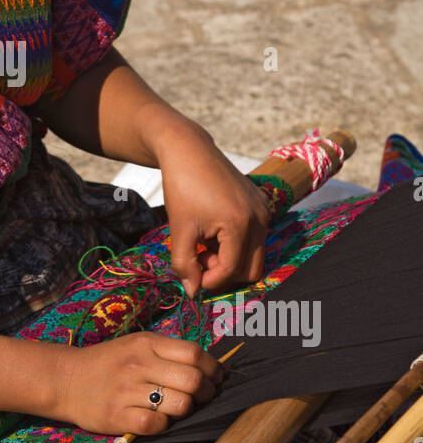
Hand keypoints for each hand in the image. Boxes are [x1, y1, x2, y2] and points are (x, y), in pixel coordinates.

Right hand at [53, 331, 224, 435]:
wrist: (65, 379)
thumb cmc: (107, 363)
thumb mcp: (135, 346)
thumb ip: (167, 353)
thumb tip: (207, 368)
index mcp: (145, 343)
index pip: (193, 353)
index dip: (212, 368)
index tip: (215, 378)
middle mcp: (138, 364)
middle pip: (192, 380)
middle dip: (206, 393)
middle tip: (202, 398)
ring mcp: (127, 391)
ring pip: (180, 404)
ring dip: (187, 410)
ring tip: (179, 409)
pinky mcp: (117, 416)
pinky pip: (156, 424)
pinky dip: (164, 425)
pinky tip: (158, 420)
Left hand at [156, 122, 269, 297]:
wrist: (189, 149)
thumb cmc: (181, 187)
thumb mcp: (179, 229)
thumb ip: (184, 264)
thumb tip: (192, 293)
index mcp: (240, 224)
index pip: (231, 270)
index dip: (209, 281)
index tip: (191, 276)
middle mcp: (260, 218)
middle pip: (251, 269)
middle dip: (224, 272)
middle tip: (199, 258)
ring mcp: (264, 210)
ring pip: (254, 255)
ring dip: (229, 258)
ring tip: (204, 243)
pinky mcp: (262, 204)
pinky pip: (254, 237)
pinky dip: (235, 243)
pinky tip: (213, 231)